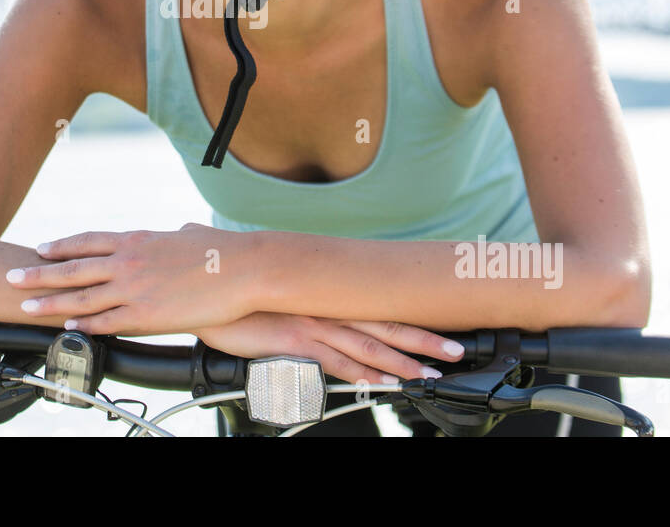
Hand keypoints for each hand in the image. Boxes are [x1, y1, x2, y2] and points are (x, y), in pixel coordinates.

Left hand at [5, 223, 252, 335]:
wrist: (241, 269)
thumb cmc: (221, 250)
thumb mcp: (188, 233)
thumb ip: (173, 235)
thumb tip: (177, 232)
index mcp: (136, 239)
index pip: (87, 241)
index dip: (61, 246)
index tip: (39, 249)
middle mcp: (128, 261)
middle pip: (72, 268)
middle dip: (38, 275)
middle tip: (11, 278)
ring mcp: (134, 289)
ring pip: (81, 297)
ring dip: (50, 304)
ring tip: (26, 308)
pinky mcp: (146, 316)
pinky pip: (106, 322)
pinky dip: (84, 325)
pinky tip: (67, 327)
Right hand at [194, 313, 462, 384]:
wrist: (211, 286)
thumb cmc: (246, 292)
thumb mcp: (285, 296)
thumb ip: (309, 305)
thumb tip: (325, 314)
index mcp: (330, 295)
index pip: (381, 305)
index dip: (413, 316)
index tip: (442, 324)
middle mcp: (329, 306)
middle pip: (387, 323)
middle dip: (425, 339)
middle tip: (457, 350)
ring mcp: (314, 323)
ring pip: (369, 345)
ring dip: (403, 362)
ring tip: (431, 376)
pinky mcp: (296, 341)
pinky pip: (336, 361)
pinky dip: (363, 373)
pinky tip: (383, 383)